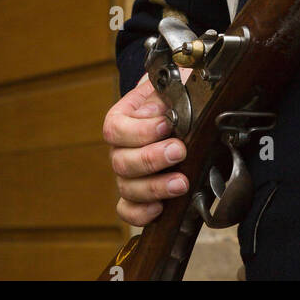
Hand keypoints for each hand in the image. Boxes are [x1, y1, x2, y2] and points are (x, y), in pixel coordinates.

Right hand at [103, 68, 191, 226]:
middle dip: (152, 158)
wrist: (183, 110)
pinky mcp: (139, 196)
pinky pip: (129, 211)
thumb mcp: (170, 86)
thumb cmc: (175, 96)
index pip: (116, 129)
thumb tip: (156, 111)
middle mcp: (120, 150)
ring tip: (181, 183)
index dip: (140, 130)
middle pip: (121, 162)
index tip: (166, 123)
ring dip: (155, 187)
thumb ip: (162, 94)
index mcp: (121, 119)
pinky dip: (141, 213)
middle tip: (179, 151)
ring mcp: (128, 175)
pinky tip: (160, 208)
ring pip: (127, 188)